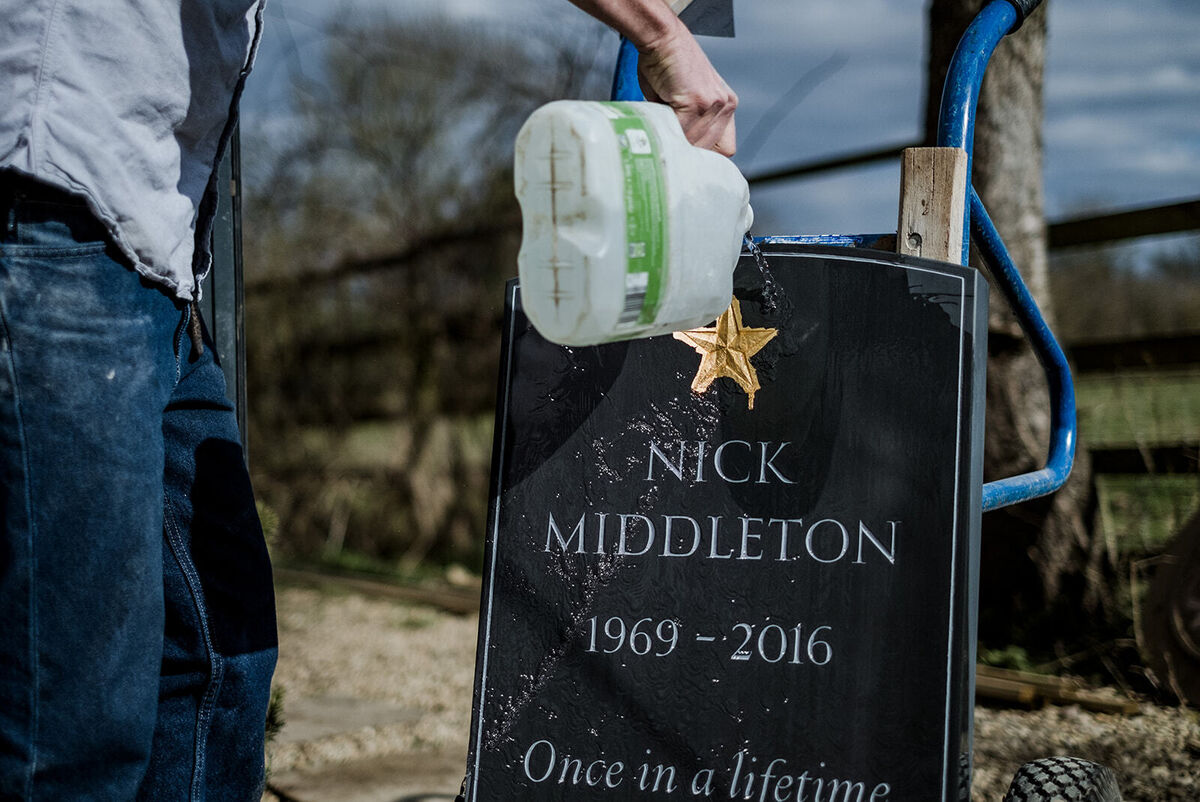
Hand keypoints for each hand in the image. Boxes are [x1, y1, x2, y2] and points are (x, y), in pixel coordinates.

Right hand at [637, 24, 737, 155]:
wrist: (661, 39)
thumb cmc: (666, 66)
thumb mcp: (685, 99)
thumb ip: (689, 124)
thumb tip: (679, 151)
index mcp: (727, 105)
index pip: (725, 149)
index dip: (704, 154)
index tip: (686, 153)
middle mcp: (726, 105)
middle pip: (710, 150)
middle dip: (687, 150)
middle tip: (669, 144)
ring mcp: (714, 104)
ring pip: (695, 144)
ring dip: (676, 142)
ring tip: (661, 130)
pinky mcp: (698, 103)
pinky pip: (682, 133)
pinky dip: (668, 133)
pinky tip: (659, 122)